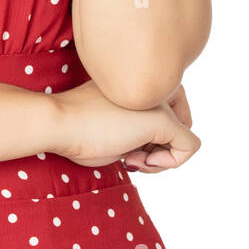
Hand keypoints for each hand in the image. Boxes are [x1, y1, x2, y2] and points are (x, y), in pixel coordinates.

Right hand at [53, 77, 200, 172]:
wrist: (59, 122)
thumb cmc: (79, 128)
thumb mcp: (115, 126)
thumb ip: (138, 130)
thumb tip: (157, 151)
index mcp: (142, 84)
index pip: (169, 113)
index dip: (155, 139)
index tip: (130, 148)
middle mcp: (154, 87)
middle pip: (178, 126)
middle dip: (160, 150)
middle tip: (133, 156)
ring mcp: (160, 101)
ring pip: (183, 138)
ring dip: (160, 159)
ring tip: (131, 157)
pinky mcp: (164, 119)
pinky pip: (189, 147)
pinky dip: (169, 163)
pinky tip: (140, 160)